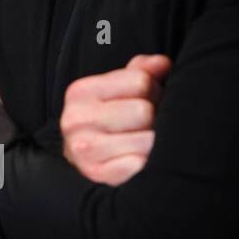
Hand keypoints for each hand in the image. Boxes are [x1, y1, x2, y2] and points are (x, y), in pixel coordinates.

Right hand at [61, 54, 171, 185]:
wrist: (83, 159)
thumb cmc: (107, 120)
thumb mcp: (116, 90)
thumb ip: (140, 71)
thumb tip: (162, 64)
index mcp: (80, 92)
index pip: (140, 81)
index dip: (153, 90)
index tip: (147, 100)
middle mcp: (76, 118)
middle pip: (143, 111)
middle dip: (154, 118)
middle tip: (147, 125)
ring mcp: (84, 148)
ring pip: (146, 140)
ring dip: (153, 143)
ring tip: (144, 143)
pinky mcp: (96, 174)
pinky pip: (140, 165)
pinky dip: (146, 165)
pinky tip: (138, 161)